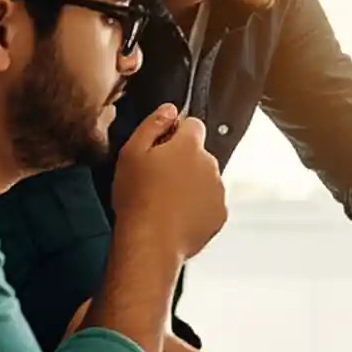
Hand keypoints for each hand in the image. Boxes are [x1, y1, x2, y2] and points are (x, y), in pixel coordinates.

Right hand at [112, 104, 226, 258]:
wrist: (151, 241)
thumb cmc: (137, 198)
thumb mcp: (132, 153)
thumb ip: (152, 125)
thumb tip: (169, 110)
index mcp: (189, 146)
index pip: (193, 124)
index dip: (176, 134)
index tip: (161, 148)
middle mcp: (210, 164)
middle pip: (200, 154)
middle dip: (184, 161)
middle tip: (158, 179)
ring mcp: (218, 190)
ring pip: (206, 178)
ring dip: (192, 184)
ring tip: (166, 201)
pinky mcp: (220, 213)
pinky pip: (210, 202)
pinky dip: (198, 206)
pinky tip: (177, 215)